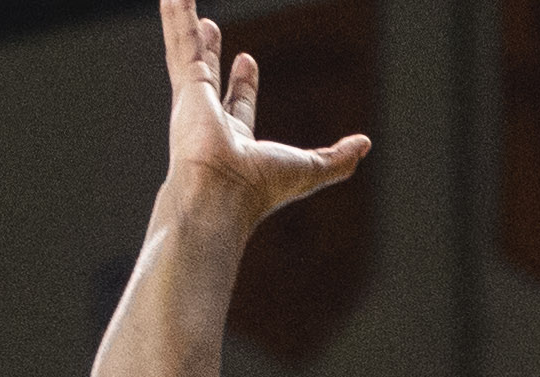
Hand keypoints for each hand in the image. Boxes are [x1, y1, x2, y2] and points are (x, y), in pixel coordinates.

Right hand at [157, 0, 369, 229]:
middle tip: (209, 26)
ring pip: (188, 52)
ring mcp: (194, 102)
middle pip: (208, 75)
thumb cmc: (260, 189)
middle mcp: (209, 121)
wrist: (220, 195)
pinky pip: (180, 43)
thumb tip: (364, 145)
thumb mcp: (310, 169)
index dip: (244, 84)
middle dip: (210, 51)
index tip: (248, 60)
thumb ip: (337, 157)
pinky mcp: (186, 86)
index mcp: (235, 141)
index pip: (239, 105)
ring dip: (185, 24)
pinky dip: (176, 18)